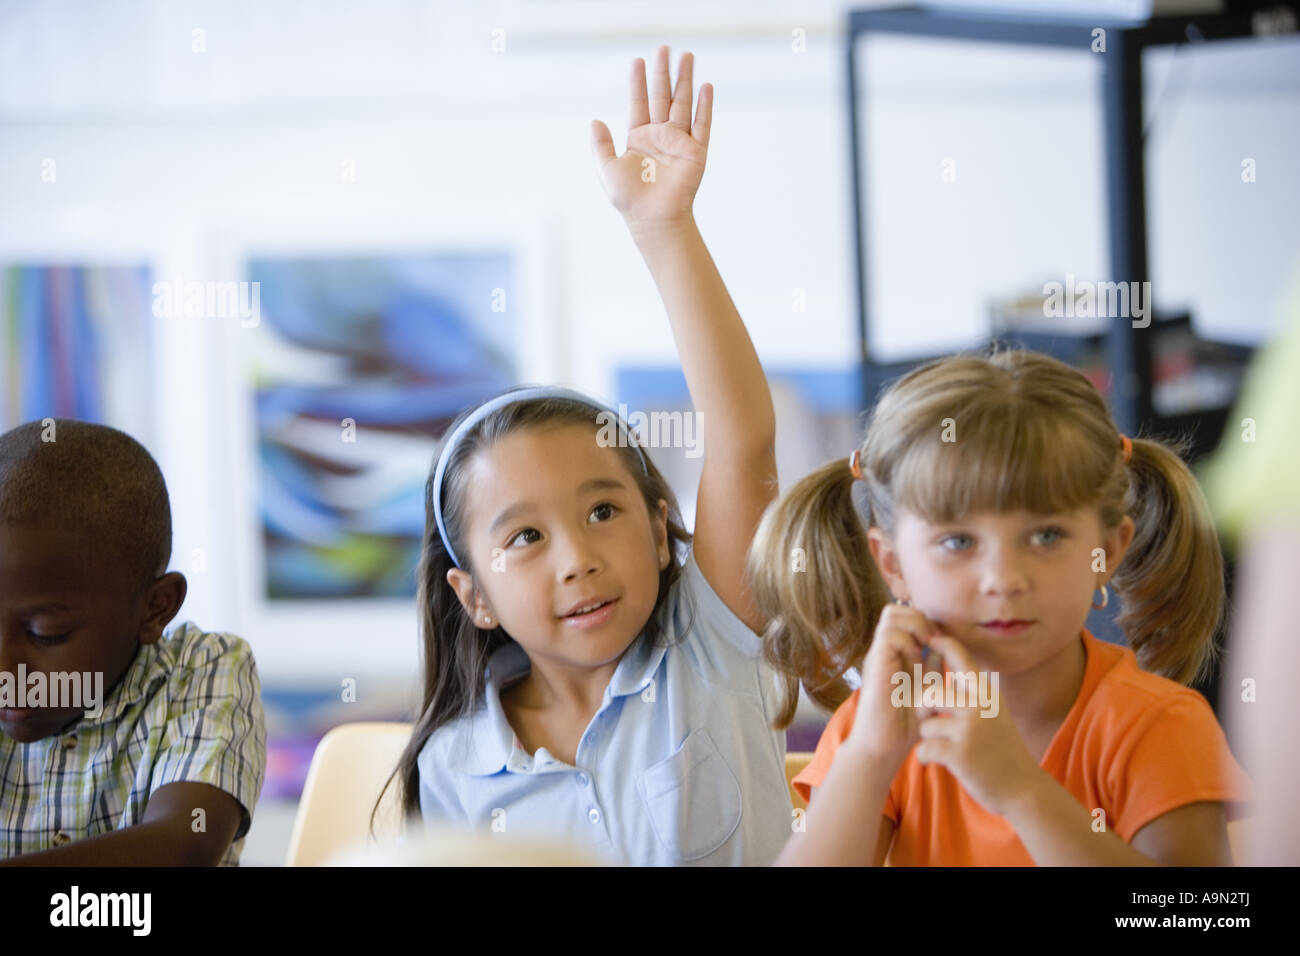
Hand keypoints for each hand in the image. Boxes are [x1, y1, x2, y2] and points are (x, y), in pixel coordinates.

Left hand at [591, 45, 710, 229]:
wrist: (652, 219)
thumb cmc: (629, 199)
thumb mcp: (607, 168)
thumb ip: (601, 144)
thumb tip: (594, 120)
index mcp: (639, 138)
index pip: (639, 102)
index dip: (638, 82)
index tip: (638, 60)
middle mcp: (660, 136)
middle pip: (662, 96)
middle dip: (663, 72)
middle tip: (664, 48)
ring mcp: (679, 142)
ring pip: (682, 104)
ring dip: (685, 80)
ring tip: (687, 56)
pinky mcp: (696, 153)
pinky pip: (701, 124)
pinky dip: (704, 106)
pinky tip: (705, 86)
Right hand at [848, 603, 945, 767]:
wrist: (884, 746)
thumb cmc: (905, 723)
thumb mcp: (926, 689)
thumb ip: (931, 667)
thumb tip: (942, 646)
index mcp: (895, 654)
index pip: (904, 616)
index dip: (924, 620)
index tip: (940, 639)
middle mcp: (884, 651)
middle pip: (895, 609)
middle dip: (918, 616)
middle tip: (933, 638)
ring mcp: (878, 656)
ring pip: (891, 614)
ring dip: (914, 625)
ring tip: (926, 646)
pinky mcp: (876, 666)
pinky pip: (890, 636)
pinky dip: (907, 640)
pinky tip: (917, 657)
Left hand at [914, 634, 1044, 817]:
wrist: (1023, 789)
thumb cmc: (1003, 751)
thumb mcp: (994, 714)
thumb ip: (974, 694)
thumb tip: (952, 663)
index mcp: (987, 695)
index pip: (963, 659)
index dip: (945, 645)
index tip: (932, 637)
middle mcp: (979, 707)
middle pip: (930, 694)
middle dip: (923, 711)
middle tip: (933, 726)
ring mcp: (970, 730)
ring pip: (925, 725)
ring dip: (928, 739)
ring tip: (945, 749)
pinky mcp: (960, 754)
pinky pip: (924, 749)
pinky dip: (925, 758)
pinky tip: (938, 763)